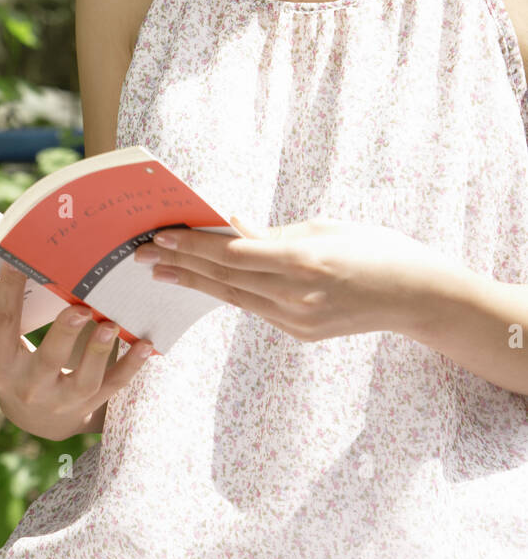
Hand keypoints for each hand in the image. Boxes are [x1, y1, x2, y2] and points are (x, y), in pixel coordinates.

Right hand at [0, 262, 153, 440]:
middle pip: (48, 359)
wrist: (35, 420)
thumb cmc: (11, 369)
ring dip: (99, 353)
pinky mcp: (89, 406)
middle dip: (65, 334)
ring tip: (111, 325)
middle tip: (81, 308)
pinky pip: (113, 387)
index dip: (10, 292)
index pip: (5, 324)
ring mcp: (62, 401)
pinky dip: (131, 367)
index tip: (19, 260)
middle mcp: (29, 386)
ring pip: (84, 380)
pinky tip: (145, 346)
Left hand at [136, 215, 442, 341]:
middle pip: (225, 278)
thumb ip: (273, 232)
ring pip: (234, 298)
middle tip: (142, 253)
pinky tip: (204, 282)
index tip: (160, 236)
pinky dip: (228, 293)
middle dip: (181, 264)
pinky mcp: (301, 333)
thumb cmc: (374, 248)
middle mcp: (296, 296)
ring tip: (161, 270)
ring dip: (195, 282)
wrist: (416, 296)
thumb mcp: (324, 228)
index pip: (232, 254)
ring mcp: (298, 320)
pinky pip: (255, 308)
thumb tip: (230, 225)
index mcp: (303, 261)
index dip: (192, 246)